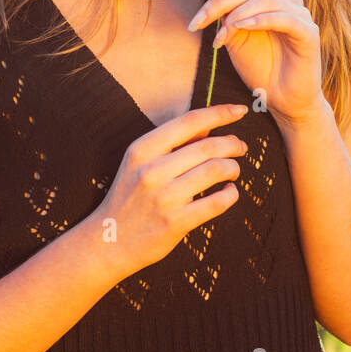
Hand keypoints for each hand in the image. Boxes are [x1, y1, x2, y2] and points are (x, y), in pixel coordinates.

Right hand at [87, 104, 247, 278]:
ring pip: (216, 170)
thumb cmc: (129, 197)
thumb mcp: (140, 163)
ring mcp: (164, 197)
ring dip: (233, 167)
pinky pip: (217, 202)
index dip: (219, 113)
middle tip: (241, 147)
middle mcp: (152, 170)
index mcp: (142, 150)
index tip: (239, 110)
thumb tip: (209, 126)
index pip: (189, 122)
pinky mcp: (176, 222)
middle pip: (208, 146)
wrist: (109, 241)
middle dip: (232, 143)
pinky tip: (229, 192)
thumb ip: (174, 143)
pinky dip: (231, 194)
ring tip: (234, 170)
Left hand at [187, 0, 326, 127]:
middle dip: (219, 3)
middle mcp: (287, 1)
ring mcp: (300, 15)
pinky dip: (260, 20)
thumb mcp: (236, 38)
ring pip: (264, 0)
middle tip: (197, 22)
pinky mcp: (308, 33)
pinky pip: (283, 17)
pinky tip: (244, 27)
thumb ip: (227, 12)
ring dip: (236, 16)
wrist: (282, 101)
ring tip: (221, 36)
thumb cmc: (260, 70)